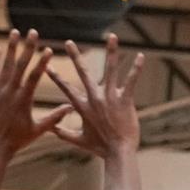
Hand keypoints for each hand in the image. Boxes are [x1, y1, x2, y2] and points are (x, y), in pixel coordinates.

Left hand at [0, 30, 68, 159]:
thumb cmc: (19, 139)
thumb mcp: (40, 129)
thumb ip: (55, 117)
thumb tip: (71, 108)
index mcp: (24, 100)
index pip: (34, 76)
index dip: (42, 62)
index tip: (48, 49)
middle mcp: (10, 92)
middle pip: (20, 65)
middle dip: (26, 47)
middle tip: (32, 32)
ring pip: (4, 65)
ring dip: (10, 48)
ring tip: (14, 33)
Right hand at [44, 35, 143, 161]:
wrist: (118, 153)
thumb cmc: (101, 148)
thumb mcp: (79, 140)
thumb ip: (63, 133)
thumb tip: (51, 130)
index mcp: (82, 106)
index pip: (66, 88)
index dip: (56, 77)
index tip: (48, 66)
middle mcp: (94, 98)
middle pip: (83, 72)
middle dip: (75, 56)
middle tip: (69, 42)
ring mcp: (110, 97)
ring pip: (110, 69)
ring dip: (111, 52)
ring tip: (111, 37)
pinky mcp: (125, 100)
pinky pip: (131, 80)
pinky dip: (136, 68)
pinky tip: (141, 57)